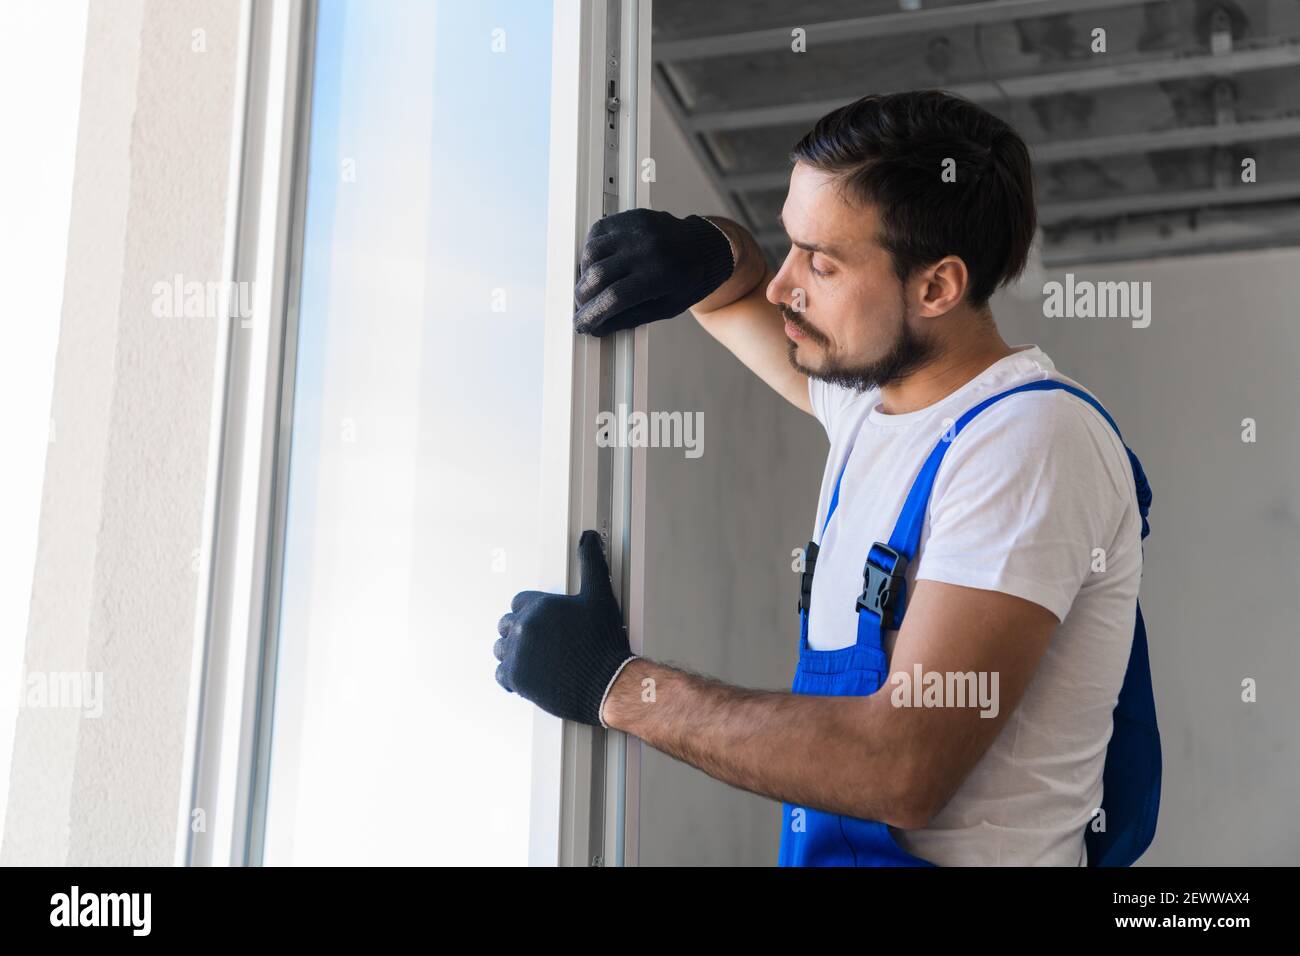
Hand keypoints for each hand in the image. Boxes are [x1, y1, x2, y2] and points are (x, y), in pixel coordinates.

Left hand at [494, 531, 637, 726]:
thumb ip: (591, 563)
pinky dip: (511, 676)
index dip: (530, 611)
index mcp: (539, 605)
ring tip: (532, 657)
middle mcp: (525, 627)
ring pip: (501, 649)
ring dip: (513, 652)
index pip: (519, 603)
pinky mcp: (516, 678)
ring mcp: (518, 654)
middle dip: (520, 631)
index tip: (541, 621)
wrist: (606, 683)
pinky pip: (501, 674)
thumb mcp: (600, 596)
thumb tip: (589, 539)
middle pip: (507, 625)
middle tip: (539, 641)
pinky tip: (528, 674)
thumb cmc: (604, 644)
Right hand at [573, 208, 733, 336]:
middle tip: (584, 306)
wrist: (707, 246)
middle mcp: (647, 248)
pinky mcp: (632, 217)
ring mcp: (638, 229)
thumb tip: (597, 327)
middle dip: (583, 296)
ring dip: (584, 274)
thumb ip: (630, 318)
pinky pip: (598, 232)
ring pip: (591, 252)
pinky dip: (590, 250)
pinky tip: (595, 263)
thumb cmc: (690, 279)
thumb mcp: (666, 308)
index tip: (582, 323)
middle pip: (597, 275)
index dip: (592, 314)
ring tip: (590, 286)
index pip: (613, 298)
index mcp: (660, 275)